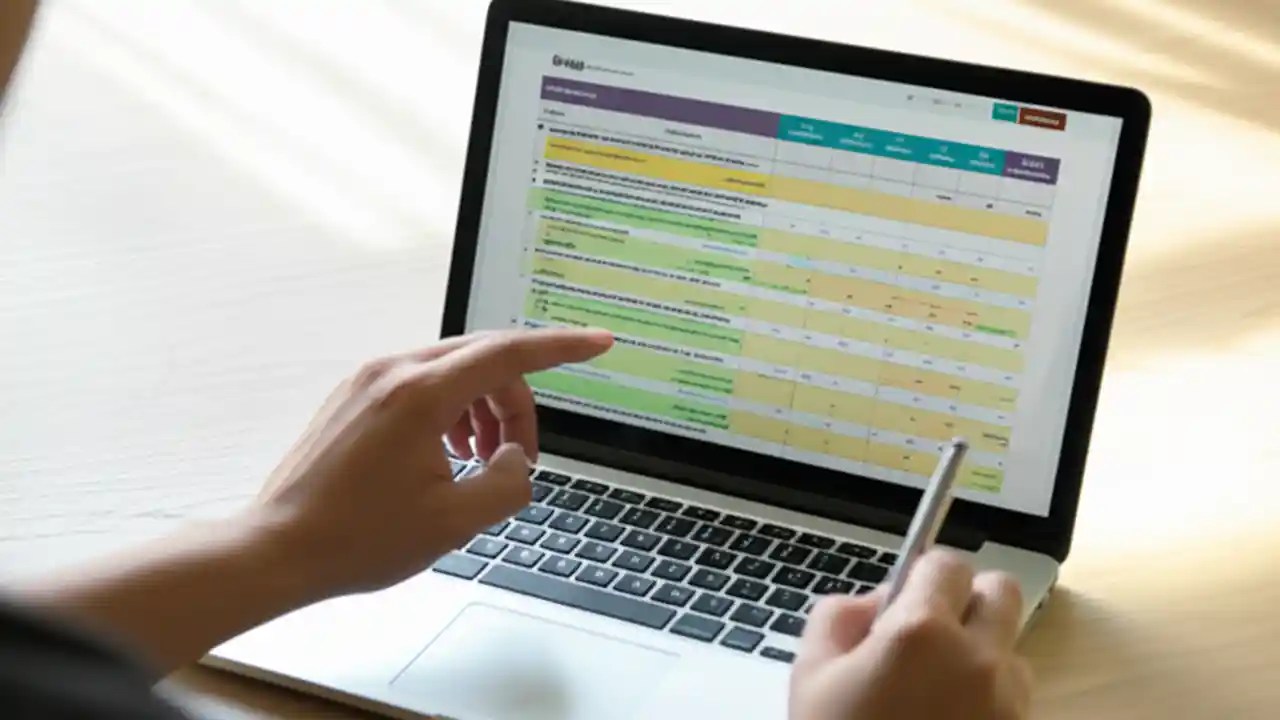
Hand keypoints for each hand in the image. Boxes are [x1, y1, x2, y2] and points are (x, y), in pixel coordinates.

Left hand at [250, 327, 612, 598]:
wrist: (277, 549)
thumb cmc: (356, 538)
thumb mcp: (456, 522)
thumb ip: (507, 482)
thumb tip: (516, 460)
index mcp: (421, 395)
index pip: (509, 353)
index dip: (562, 348)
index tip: (598, 343)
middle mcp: (392, 372)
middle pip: (484, 360)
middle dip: (517, 404)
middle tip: (523, 457)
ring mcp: (368, 380)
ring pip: (454, 371)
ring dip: (484, 408)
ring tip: (482, 463)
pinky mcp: (354, 395)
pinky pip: (422, 384)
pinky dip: (452, 411)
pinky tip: (449, 456)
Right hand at [790, 550, 1031, 719]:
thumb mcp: (809, 676)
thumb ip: (837, 617)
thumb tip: (873, 602)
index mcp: (920, 632)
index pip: (945, 563)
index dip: (923, 574)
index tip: (907, 595)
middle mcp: (977, 659)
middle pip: (1001, 591)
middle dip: (969, 599)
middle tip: (934, 628)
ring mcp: (1008, 702)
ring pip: (1012, 649)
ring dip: (984, 655)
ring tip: (938, 691)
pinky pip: (1015, 699)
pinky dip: (990, 700)